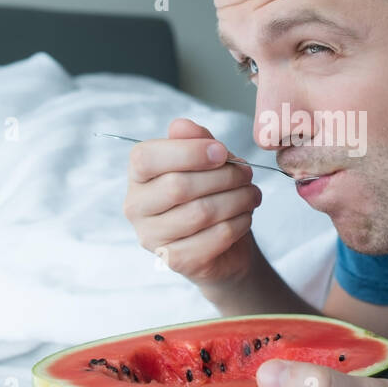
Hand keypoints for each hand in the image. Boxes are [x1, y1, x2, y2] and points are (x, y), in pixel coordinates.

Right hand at [121, 117, 261, 289]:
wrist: (224, 246)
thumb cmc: (211, 194)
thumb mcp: (206, 161)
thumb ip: (195, 140)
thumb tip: (182, 125)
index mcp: (138, 175)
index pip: (147, 158)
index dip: (188, 152)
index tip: (221, 152)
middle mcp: (135, 207)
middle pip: (178, 186)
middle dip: (223, 176)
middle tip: (247, 173)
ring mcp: (152, 237)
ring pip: (200, 213)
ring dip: (236, 199)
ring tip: (252, 194)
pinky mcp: (175, 261)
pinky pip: (213, 238)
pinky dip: (238, 223)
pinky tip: (245, 216)